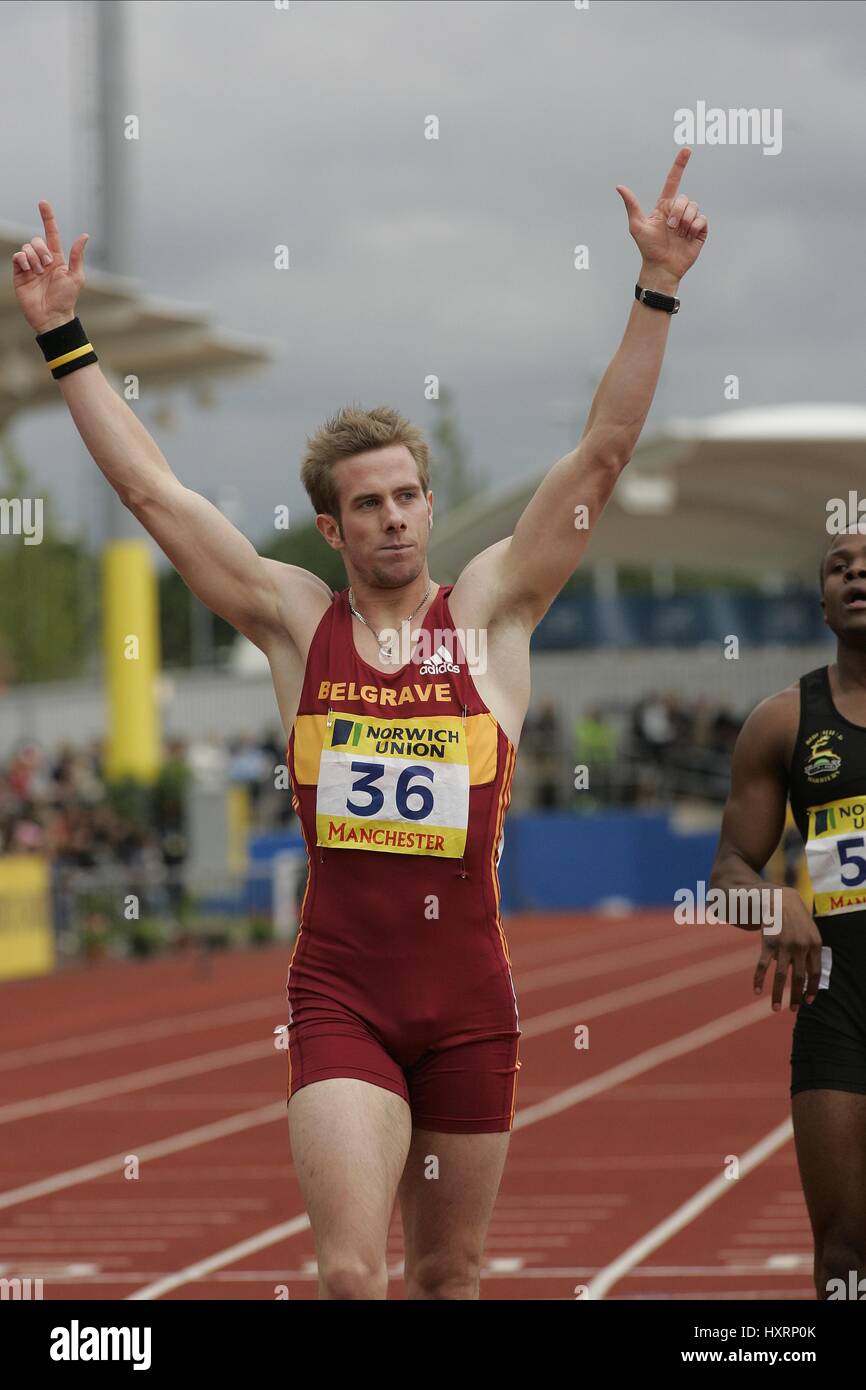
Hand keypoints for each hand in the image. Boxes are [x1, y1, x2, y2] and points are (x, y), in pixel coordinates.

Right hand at [11, 200, 88, 333]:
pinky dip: (23, 261)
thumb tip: (84, 235)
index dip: (47, 217)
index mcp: (57, 258)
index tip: (43, 202)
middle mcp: (42, 260)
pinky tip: (29, 271)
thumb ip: (77, 255)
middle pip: (37, 240)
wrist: (51, 316)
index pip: (51, 233)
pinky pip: (17, 257)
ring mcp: (30, 266)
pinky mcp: (19, 273)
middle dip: (41, 249)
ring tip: (38, 273)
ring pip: (26, 247)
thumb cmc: (66, 299)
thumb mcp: (76, 276)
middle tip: (47, 265)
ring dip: (33, 258)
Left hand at [616, 148, 707, 288]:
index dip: (679, 165)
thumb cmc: (648, 248)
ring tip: (679, 233)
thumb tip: (619, 186)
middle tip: (671, 226)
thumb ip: (631, 205)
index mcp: (664, 207)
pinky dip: (695, 226)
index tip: (686, 150)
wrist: (662, 267)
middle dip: (678, 211)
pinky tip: (689, 236)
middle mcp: (678, 211)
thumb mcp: (637, 225)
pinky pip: (703, 219)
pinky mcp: (700, 231)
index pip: (673, 181)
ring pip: (694, 206)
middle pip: (684, 198)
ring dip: (686, 220)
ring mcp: (689, 220)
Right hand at [753, 887, 823, 1011]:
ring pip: (781, 976)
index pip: (815, 973)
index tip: (808, 1002)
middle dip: (795, 997)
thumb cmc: (795, 919)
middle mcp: (800, 946)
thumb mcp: (809, 932)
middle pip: (798, 978)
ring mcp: (784, 945)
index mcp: (814, 944)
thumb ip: (810, 952)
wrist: (778, 899)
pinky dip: (759, 979)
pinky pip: (763, 965)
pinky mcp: (768, 943)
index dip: (812, 989)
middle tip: (792, 1010)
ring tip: (776, 1008)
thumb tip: (805, 977)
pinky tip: (757, 990)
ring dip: (778, 994)